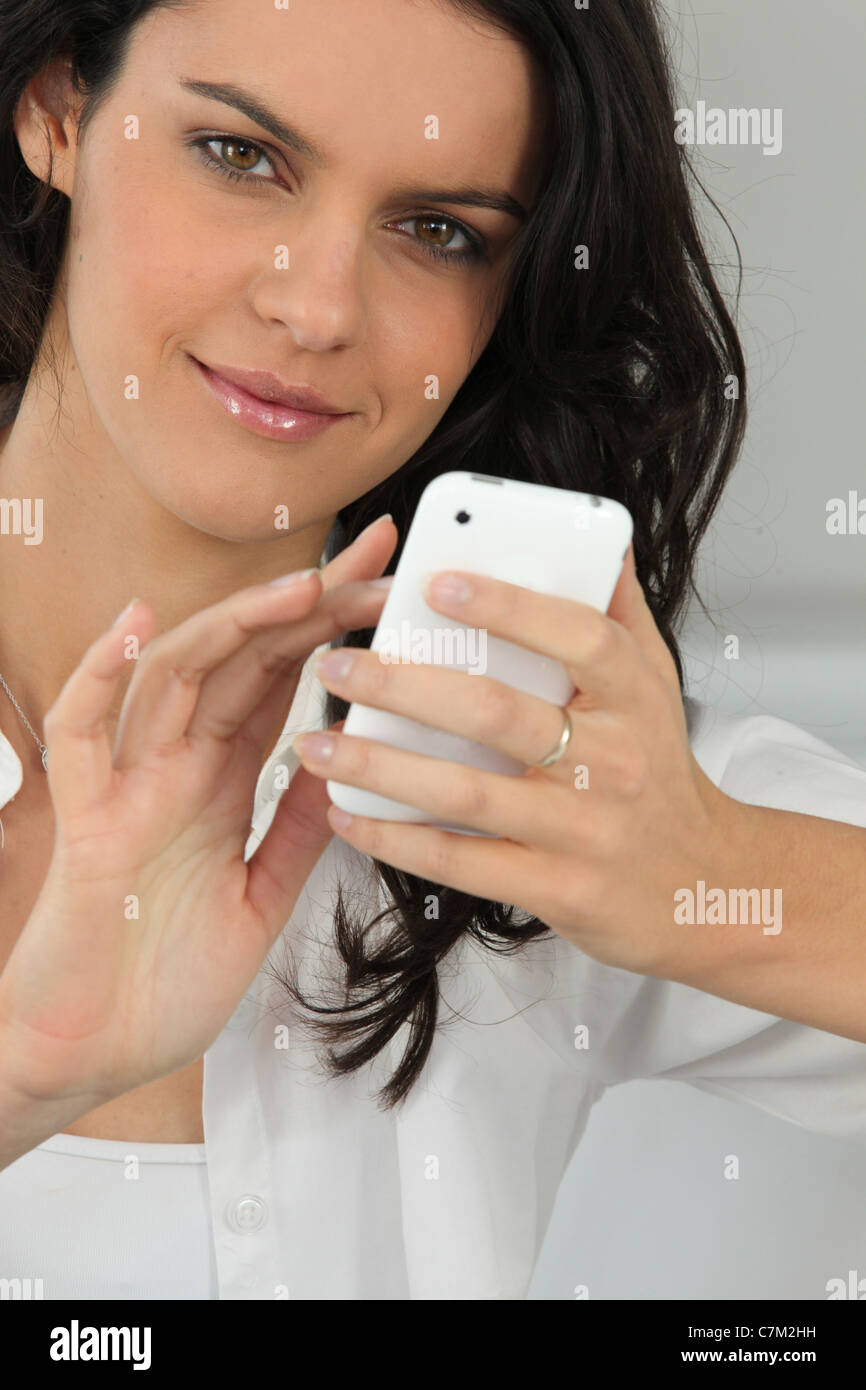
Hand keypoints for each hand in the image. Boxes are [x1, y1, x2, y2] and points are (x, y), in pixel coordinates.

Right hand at [0, 517, 396, 1111]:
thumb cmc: (164, 982)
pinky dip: (100, 678)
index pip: (281, 681)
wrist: (92, 1057)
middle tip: (376, 558)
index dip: (331, 625)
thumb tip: (346, 767)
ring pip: (173, 677)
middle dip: (307, 602)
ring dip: (234, 624)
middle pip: (242, 660)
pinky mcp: (86, 825)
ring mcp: (129, 788)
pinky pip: (82, 739)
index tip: (388, 584)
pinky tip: (135, 626)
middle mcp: (175, 769)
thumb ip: (295, 831)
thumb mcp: (260, 897)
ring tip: (300, 585)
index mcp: (220, 782)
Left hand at [292, 545, 742, 977]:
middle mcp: (613, 761)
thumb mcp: (657, 688)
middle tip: (338, 666)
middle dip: (405, 688)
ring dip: (381, 767)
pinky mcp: (558, 889)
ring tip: (317, 744)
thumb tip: (598, 536)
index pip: (577, 638)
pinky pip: (462, 862)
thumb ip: (619, 613)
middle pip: (498, 713)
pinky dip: (397, 839)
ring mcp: (585, 830)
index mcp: (636, 697)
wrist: (704, 887)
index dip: (508, 607)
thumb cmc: (660, 775)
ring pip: (467, 791)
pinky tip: (348, 815)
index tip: (435, 584)